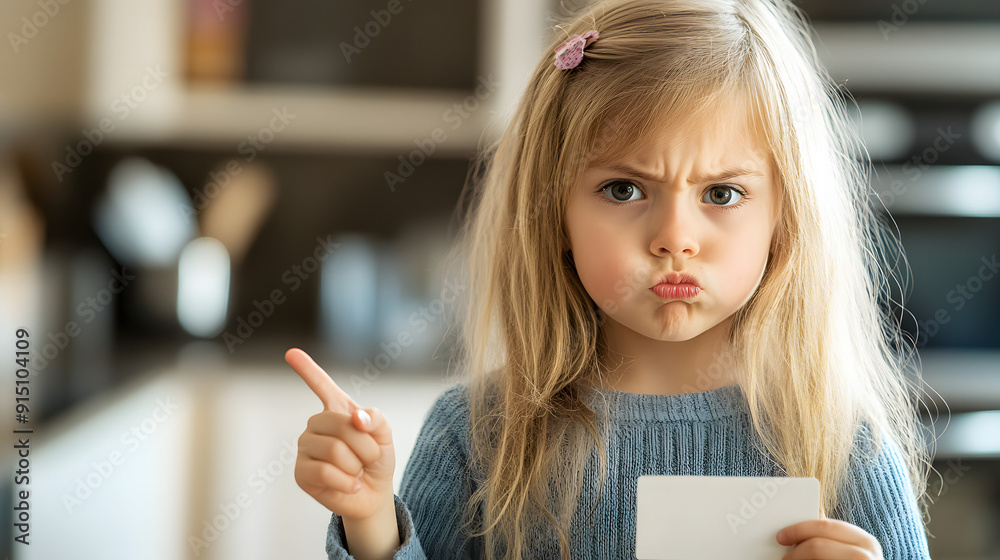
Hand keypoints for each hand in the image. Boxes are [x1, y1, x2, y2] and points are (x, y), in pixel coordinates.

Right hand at [286, 348, 395, 519]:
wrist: (373, 493)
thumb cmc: (376, 460)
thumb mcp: (385, 435)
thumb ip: (376, 419)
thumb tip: (356, 418)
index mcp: (336, 410)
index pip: (321, 385)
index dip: (307, 369)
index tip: (291, 353)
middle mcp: (316, 425)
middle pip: (341, 425)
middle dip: (365, 445)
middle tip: (368, 458)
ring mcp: (306, 447)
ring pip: (334, 450)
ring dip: (356, 465)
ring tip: (356, 471)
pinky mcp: (301, 472)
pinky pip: (326, 472)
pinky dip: (347, 482)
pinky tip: (349, 485)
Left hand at [777, 510, 883, 558]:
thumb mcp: (848, 548)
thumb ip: (832, 534)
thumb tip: (814, 512)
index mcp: (865, 542)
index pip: (826, 527)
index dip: (800, 529)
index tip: (782, 536)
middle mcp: (867, 556)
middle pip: (818, 546)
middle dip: (797, 551)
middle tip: (784, 558)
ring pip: (818, 557)